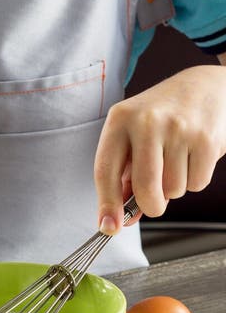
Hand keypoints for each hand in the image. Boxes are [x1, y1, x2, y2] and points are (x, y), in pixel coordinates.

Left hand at [94, 63, 225, 232]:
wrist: (205, 85)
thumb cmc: (161, 116)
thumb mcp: (133, 136)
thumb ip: (124, 178)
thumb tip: (121, 220)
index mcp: (120, 119)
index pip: (105, 171)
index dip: (106, 205)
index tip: (108, 227)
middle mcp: (147, 121)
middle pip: (144, 188)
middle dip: (150, 206)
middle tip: (154, 203)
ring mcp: (179, 129)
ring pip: (173, 190)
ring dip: (174, 188)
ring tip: (176, 161)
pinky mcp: (206, 139)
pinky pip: (197, 184)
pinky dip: (194, 180)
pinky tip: (192, 157)